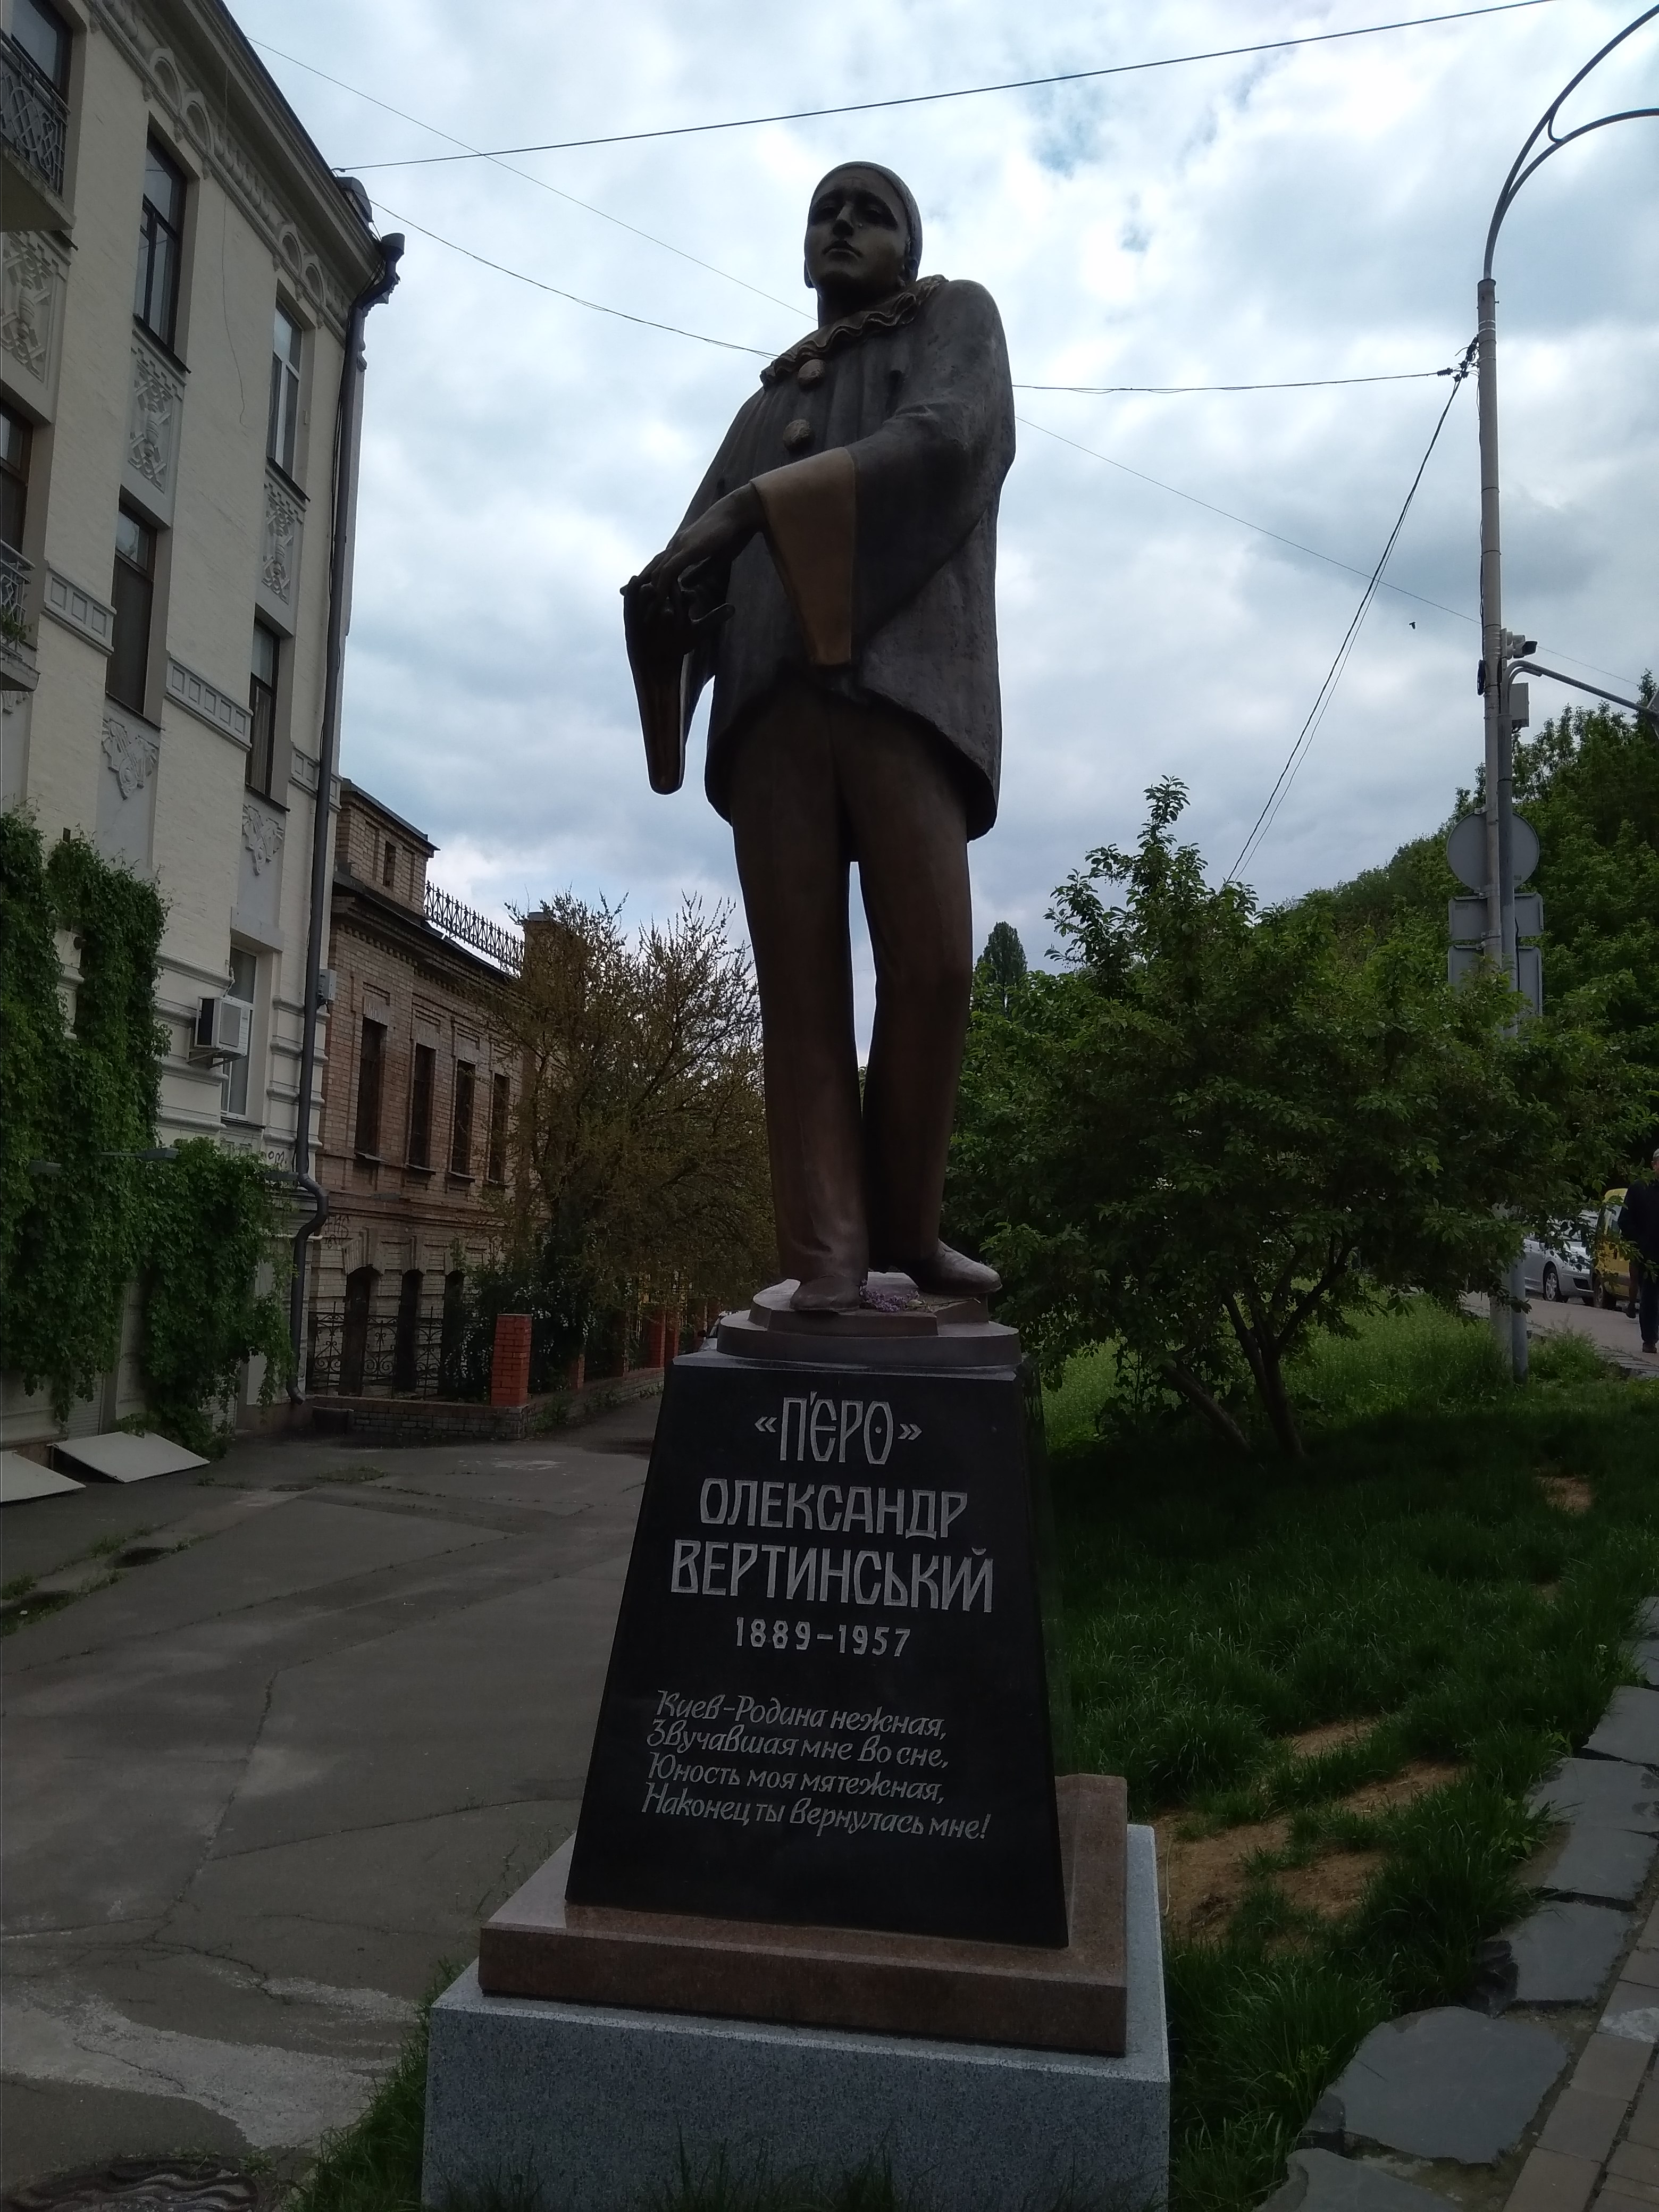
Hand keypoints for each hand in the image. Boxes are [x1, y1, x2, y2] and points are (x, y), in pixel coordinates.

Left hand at [632, 485, 761, 603]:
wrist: (738, 513)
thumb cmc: (731, 533)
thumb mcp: (714, 559)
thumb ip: (699, 572)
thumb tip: (685, 584)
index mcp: (682, 547)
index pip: (659, 564)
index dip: (648, 578)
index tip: (639, 591)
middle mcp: (675, 546)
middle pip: (651, 567)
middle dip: (638, 584)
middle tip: (624, 597)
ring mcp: (679, 547)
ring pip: (656, 572)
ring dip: (650, 591)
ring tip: (644, 608)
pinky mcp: (686, 550)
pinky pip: (668, 571)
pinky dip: (662, 586)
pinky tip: (659, 600)